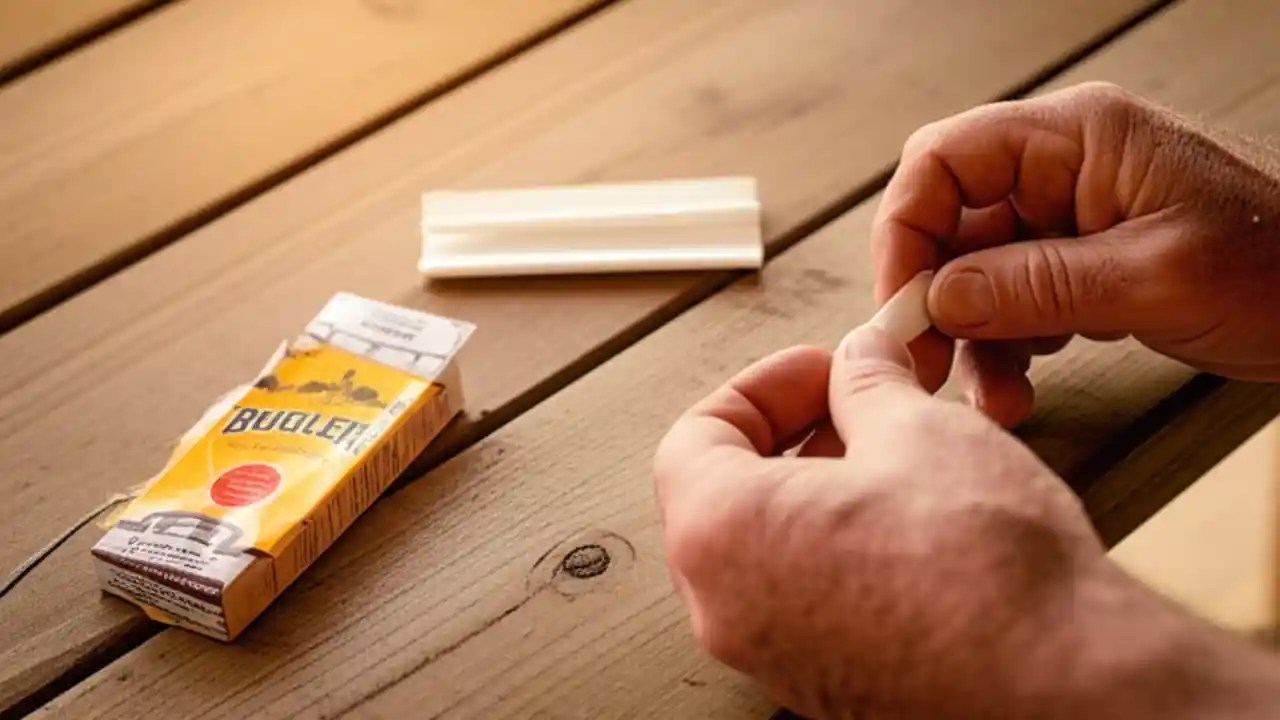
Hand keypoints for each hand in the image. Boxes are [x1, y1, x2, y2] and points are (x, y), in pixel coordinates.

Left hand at [655, 325, 1114, 717]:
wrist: (1063, 690)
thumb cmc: (986, 573)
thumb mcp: (919, 430)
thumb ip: (867, 382)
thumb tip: (859, 361)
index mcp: (719, 533)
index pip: (695, 435)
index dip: (762, 386)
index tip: (820, 370)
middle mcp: (726, 607)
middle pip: (724, 492)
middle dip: (792, 433)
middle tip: (858, 404)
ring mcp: (772, 655)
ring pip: (767, 547)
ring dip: (817, 489)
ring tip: (895, 457)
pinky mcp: (824, 684)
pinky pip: (804, 598)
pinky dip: (837, 547)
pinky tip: (908, 522)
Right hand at [874, 82, 1279, 426]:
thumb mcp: (1156, 279)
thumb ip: (1037, 285)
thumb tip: (938, 299)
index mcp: (1079, 137)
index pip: (945, 160)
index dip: (907, 231)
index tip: (904, 309)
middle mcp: (1065, 167)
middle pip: (952, 220)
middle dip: (935, 298)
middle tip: (926, 369)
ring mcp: (1074, 215)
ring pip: (978, 270)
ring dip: (973, 339)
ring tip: (996, 400)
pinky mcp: (1086, 260)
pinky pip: (1015, 298)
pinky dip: (1007, 347)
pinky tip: (1023, 385)